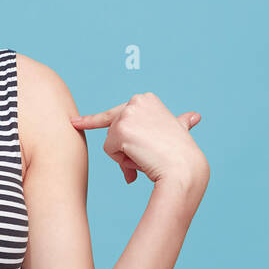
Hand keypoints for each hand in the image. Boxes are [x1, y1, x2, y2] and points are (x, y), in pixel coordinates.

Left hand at [70, 92, 207, 185]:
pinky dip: (122, 161)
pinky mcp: (120, 129)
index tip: (74, 123)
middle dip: (123, 148)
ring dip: (125, 156)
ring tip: (148, 156)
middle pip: (112, 130)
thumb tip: (194, 117)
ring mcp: (127, 114)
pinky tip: (141, 158)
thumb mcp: (179, 132)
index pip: (115, 113)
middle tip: (147, 154)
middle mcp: (135, 101)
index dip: (94, 122)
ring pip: (110, 142)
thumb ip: (180, 123)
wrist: (184, 169)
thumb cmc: (182, 154)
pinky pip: (109, 151)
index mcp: (146, 99)